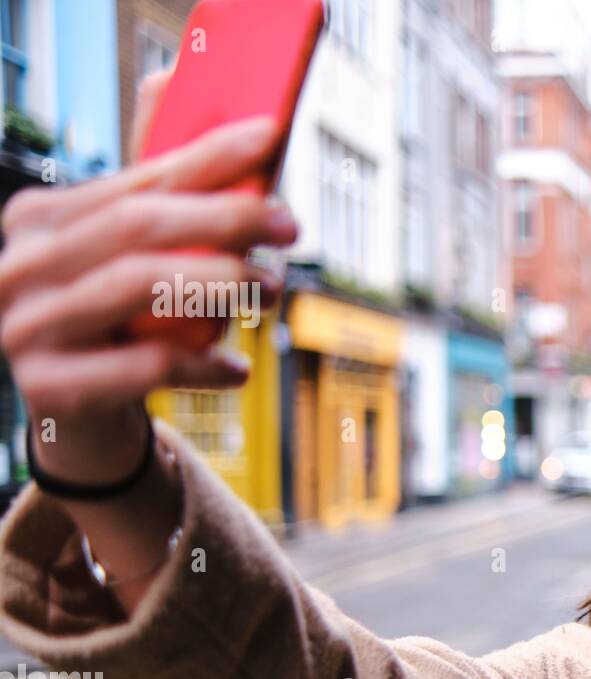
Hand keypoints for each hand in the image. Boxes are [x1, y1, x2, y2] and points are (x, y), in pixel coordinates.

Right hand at [0, 68, 298, 484]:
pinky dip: (201, 363)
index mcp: (42, 219)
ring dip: (219, 282)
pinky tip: (237, 368)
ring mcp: (26, 327)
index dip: (208, 156)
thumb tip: (177, 77)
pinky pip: (141, 365)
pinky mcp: (49, 388)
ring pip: (134, 285)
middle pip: (137, 225)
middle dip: (224, 217)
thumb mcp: (131, 252)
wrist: (77, 412)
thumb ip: (154, 183)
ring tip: (270, 289)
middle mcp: (22, 265)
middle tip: (288, 225)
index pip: (138, 177)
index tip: (271, 138)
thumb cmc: (117, 319)